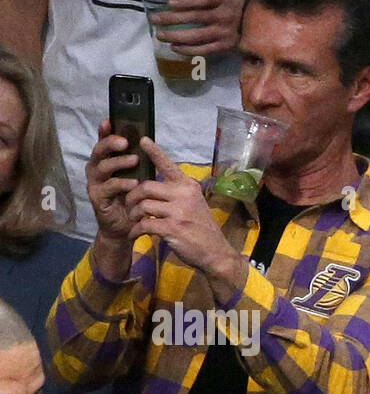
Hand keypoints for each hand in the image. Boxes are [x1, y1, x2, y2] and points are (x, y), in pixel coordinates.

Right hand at [86, 119, 143, 242]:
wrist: (127, 226)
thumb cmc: (132, 198)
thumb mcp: (137, 176)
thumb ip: (137, 162)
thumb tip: (148, 142)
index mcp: (106, 161)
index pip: (103, 142)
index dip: (104, 131)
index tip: (110, 120)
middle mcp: (97, 170)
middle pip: (98, 152)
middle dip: (110, 144)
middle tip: (124, 141)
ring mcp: (95, 184)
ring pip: (102, 168)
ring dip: (118, 163)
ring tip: (134, 160)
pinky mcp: (97, 198)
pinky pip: (108, 188)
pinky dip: (121, 184)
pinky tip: (133, 183)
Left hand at [125, 138, 239, 282]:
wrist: (216, 253)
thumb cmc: (202, 229)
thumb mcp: (195, 204)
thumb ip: (178, 193)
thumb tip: (154, 184)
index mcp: (189, 186)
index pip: (168, 165)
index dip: (154, 152)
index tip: (142, 140)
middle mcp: (184, 195)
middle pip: (146, 186)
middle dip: (133, 196)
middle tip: (129, 204)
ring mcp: (179, 212)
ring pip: (143, 205)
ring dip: (134, 214)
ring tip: (134, 220)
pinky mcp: (173, 229)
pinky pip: (145, 224)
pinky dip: (136, 230)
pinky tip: (135, 233)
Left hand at [151, 0, 245, 57]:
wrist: (256, 24)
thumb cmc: (229, 5)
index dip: (187, 1)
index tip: (169, 3)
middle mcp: (224, 16)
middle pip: (196, 18)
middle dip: (173, 18)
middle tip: (154, 19)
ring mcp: (225, 33)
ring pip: (197, 36)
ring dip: (176, 36)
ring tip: (160, 35)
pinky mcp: (225, 47)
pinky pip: (204, 50)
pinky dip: (188, 49)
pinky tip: (175, 47)